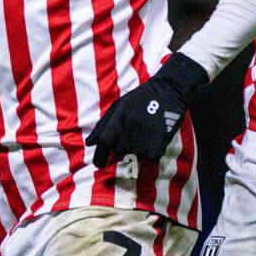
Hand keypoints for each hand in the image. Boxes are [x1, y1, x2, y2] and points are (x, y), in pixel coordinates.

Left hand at [86, 53, 208, 166]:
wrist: (166, 92)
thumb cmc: (139, 99)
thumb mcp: (117, 107)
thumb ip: (102, 126)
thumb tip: (89, 143)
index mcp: (115, 125)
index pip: (102, 148)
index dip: (98, 159)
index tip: (100, 163)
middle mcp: (126, 137)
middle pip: (119, 154)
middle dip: (122, 148)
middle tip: (132, 133)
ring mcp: (142, 144)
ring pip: (134, 157)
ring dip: (137, 150)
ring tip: (144, 134)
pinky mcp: (157, 149)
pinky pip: (149, 159)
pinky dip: (151, 153)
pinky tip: (154, 139)